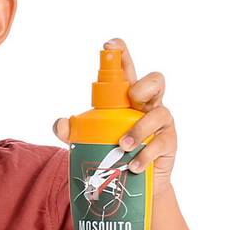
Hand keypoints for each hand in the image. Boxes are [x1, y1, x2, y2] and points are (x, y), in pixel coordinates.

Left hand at [53, 38, 177, 198]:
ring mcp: (161, 123)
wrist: (136, 184)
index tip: (109, 44)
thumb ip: (74, 131)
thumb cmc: (114, 153)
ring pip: (159, 113)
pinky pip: (161, 143)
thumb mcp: (91, 140)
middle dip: (144, 86)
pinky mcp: (169, 143)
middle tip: (132, 99)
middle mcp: (149, 105)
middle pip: (156, 80)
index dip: (121, 53)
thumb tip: (60, 124)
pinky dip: (145, 155)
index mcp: (129, 97)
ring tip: (123, 146)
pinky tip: (133, 165)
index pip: (127, 69)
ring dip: (140, 129)